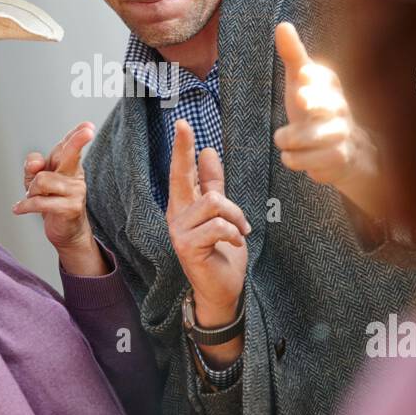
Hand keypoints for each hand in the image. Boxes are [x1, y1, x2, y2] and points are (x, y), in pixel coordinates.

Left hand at [13, 121, 104, 274]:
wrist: (65, 232)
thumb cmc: (52, 201)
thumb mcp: (37, 181)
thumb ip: (33, 167)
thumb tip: (35, 162)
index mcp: (68, 165)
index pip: (70, 147)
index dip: (78, 135)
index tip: (88, 127)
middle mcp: (75, 176)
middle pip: (71, 154)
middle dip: (77, 141)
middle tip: (88, 132)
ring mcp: (75, 192)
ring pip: (42, 180)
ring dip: (30, 191)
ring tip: (32, 198)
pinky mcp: (70, 208)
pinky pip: (40, 201)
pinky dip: (25, 205)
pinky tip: (19, 209)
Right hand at [166, 119, 249, 323]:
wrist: (222, 290)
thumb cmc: (221, 254)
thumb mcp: (222, 215)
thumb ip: (212, 185)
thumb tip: (207, 152)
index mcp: (184, 206)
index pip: (181, 172)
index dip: (181, 148)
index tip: (182, 124)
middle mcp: (176, 216)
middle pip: (182, 176)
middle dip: (183, 150)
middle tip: (183, 124)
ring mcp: (179, 231)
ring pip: (213, 202)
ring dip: (235, 216)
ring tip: (239, 231)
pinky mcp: (186, 246)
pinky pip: (218, 226)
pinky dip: (233, 233)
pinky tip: (234, 244)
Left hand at [273, 22, 382, 214]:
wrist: (348, 150)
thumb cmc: (317, 109)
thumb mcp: (301, 82)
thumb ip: (293, 56)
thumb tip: (282, 25)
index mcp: (330, 87)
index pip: (326, 79)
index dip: (314, 77)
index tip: (302, 75)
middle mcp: (340, 109)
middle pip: (329, 105)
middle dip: (315, 102)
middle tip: (300, 99)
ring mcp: (342, 135)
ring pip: (314, 137)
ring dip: (290, 139)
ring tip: (281, 138)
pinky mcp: (339, 159)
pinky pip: (313, 161)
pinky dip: (296, 159)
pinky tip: (291, 156)